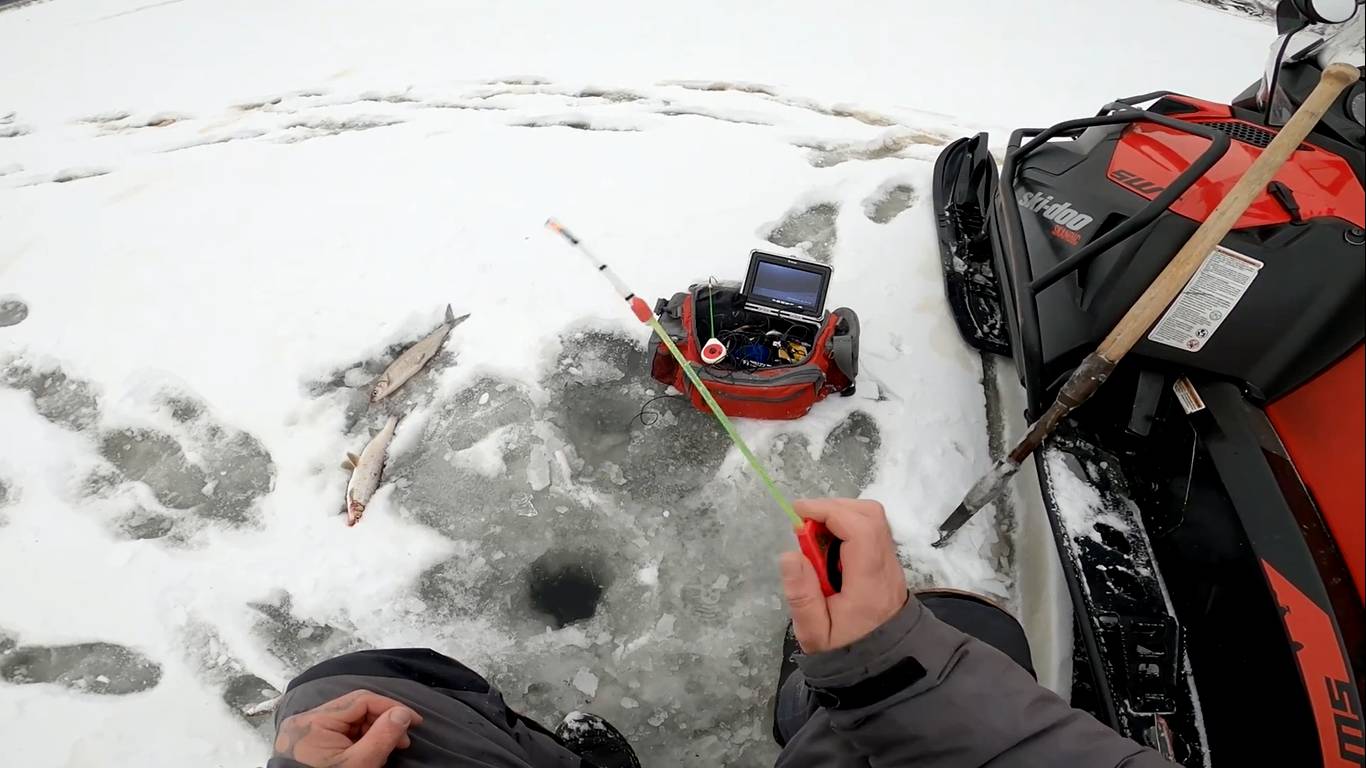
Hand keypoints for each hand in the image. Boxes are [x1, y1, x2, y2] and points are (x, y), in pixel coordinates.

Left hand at [273, 690, 423, 766]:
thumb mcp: (360, 764)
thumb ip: (382, 736)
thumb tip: (403, 713)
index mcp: (314, 722)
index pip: (361, 700)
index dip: (391, 707)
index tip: (413, 719)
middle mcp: (306, 721)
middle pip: (355, 709)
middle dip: (383, 721)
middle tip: (403, 739)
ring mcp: (306, 731)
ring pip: (349, 720)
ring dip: (373, 731)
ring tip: (389, 748)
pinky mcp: (309, 742)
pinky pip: (339, 731)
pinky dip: (359, 739)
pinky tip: (371, 751)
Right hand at [780, 499, 907, 652]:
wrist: (883, 665)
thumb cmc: (846, 649)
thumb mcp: (815, 632)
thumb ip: (802, 595)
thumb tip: (789, 555)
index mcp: (869, 583)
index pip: (860, 529)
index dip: (828, 511)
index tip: (797, 513)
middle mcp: (886, 567)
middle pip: (871, 515)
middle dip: (833, 508)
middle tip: (804, 525)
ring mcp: (891, 564)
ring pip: (874, 519)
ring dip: (841, 516)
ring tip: (814, 536)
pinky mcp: (888, 565)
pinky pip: (873, 531)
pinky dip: (849, 527)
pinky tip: (829, 546)